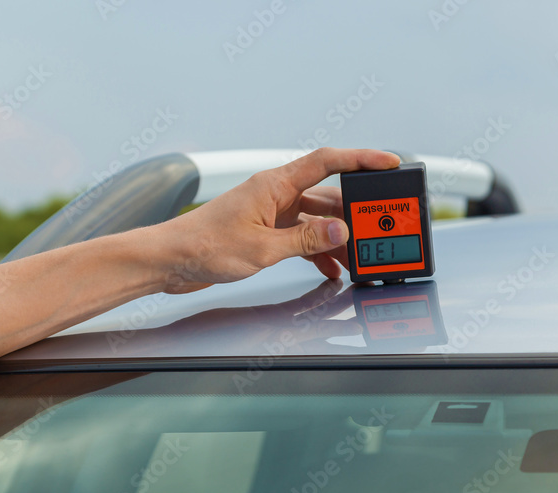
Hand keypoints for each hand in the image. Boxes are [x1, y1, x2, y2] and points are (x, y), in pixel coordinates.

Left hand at [150, 147, 399, 292]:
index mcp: (274, 185)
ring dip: (336, 238)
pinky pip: (301, 237)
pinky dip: (317, 251)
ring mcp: (271, 213)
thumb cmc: (203, 246)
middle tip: (377, 228)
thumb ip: (305, 240)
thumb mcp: (262, 248)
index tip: (388, 162)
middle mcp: (275, 194)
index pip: (327, 162)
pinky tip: (329, 269)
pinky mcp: (265, 232)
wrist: (170, 260)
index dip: (361, 159)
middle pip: (327, 195)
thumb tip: (340, 230)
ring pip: (316, 220)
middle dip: (354, 214)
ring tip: (356, 259)